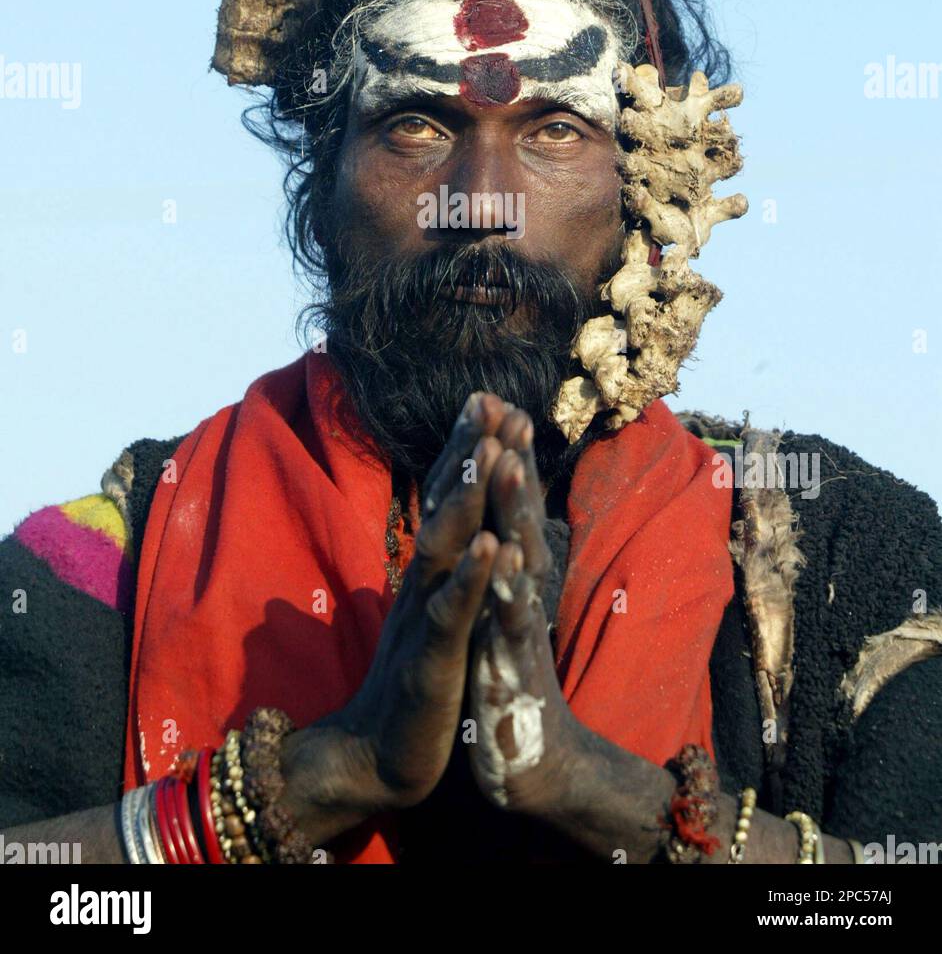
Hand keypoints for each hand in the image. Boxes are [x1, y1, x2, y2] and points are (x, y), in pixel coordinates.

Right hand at [293, 391, 508, 816]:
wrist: (378, 756)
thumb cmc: (414, 679)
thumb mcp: (432, 610)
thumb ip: (438, 565)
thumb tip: (448, 521)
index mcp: (429, 572)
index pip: (447, 497)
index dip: (465, 449)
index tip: (488, 399)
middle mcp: (423, 583)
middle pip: (445, 505)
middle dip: (468, 453)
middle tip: (489, 401)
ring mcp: (423, 618)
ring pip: (445, 547)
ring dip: (467, 498)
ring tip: (489, 452)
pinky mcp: (432, 660)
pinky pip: (453, 612)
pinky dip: (473, 577)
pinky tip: (492, 545)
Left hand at [467, 409, 583, 816]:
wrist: (530, 760)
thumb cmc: (504, 678)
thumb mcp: (491, 612)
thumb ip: (492, 562)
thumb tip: (487, 515)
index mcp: (507, 575)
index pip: (501, 505)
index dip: (495, 453)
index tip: (487, 400)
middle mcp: (518, 589)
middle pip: (516, 516)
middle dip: (510, 461)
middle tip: (507, 409)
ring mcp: (519, 624)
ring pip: (520, 557)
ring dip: (514, 510)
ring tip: (508, 463)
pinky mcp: (514, 666)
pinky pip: (513, 623)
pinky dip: (510, 589)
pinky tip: (506, 560)